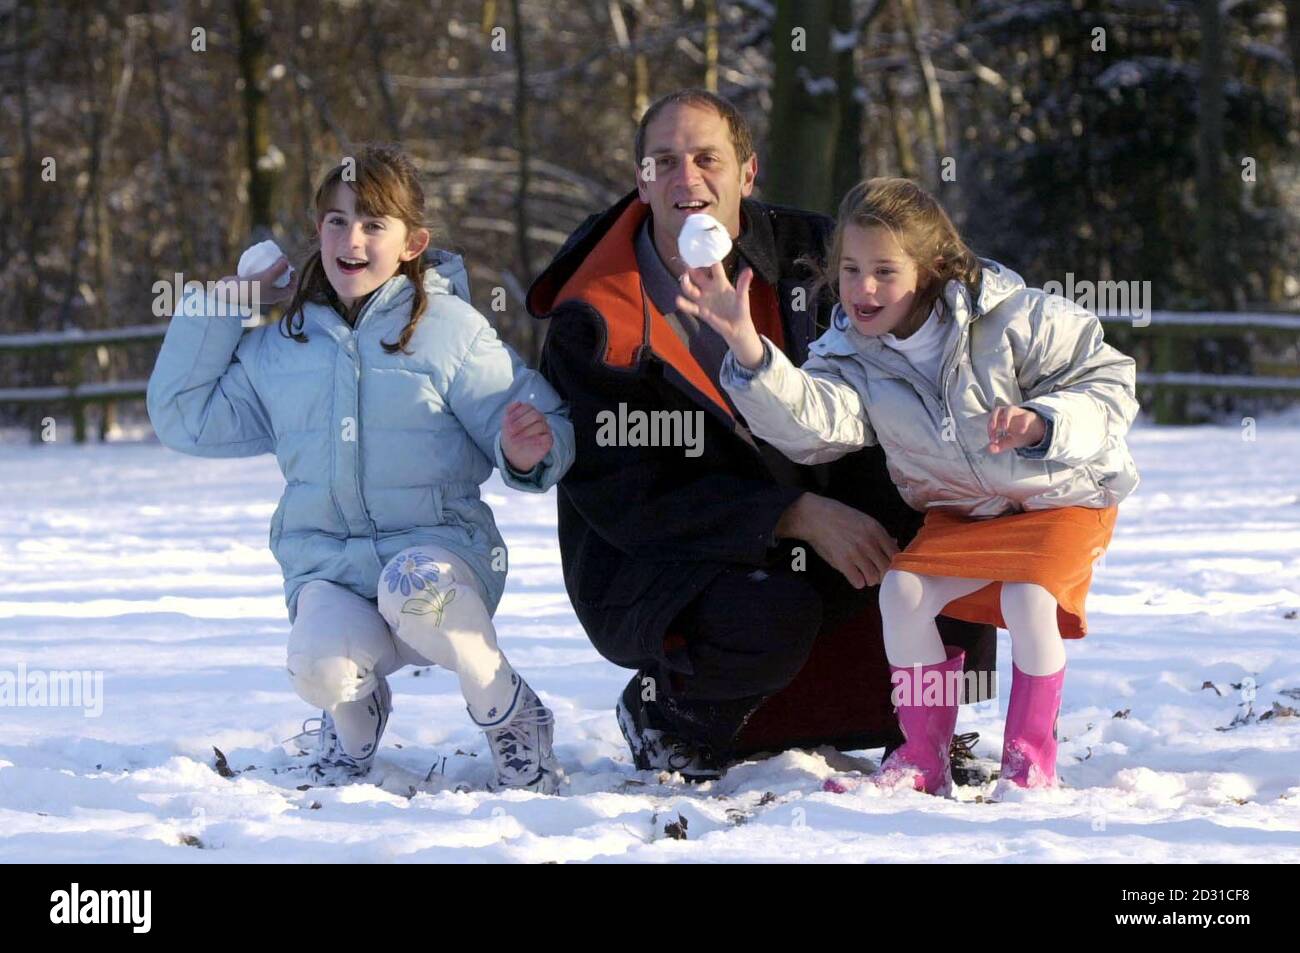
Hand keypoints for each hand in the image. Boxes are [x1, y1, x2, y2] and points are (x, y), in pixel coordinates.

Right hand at [223, 256, 297, 306]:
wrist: (227, 293)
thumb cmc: (249, 288)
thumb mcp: (266, 278)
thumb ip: (278, 270)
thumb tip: (287, 260)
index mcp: (275, 297)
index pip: (290, 290)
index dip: (294, 280)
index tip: (292, 268)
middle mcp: (268, 294)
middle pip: (280, 283)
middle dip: (283, 272)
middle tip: (281, 261)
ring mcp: (258, 289)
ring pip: (268, 278)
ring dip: (271, 269)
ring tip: (271, 258)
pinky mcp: (248, 284)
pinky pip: (257, 275)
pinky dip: (259, 268)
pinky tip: (257, 259)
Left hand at [501, 401, 552, 472]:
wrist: (513, 455)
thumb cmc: (511, 438)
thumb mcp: (506, 424)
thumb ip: (510, 412)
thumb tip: (517, 402)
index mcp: (530, 413)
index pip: (527, 407)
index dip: (517, 414)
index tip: (507, 424)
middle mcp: (539, 419)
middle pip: (535, 415)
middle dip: (521, 423)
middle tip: (511, 433)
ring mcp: (545, 429)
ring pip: (540, 425)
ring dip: (526, 432)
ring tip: (516, 439)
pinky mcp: (548, 440)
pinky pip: (546, 437)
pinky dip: (535, 440)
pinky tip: (526, 443)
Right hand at [675, 264, 764, 367]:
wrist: (737, 328)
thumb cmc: (741, 310)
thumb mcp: (743, 297)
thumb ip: (743, 284)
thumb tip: (749, 270)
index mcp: (720, 282)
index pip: (713, 266)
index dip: (708, 257)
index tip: (702, 248)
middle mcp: (709, 288)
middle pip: (697, 275)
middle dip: (691, 268)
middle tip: (685, 260)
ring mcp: (704, 299)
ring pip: (691, 289)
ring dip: (686, 283)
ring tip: (684, 278)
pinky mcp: (701, 311)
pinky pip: (690, 306)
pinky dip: (684, 304)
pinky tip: (678, 300)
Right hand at [776, 493, 898, 588]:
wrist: (816, 517)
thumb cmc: (841, 518)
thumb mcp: (864, 521)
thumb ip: (880, 534)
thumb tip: (894, 543)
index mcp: (876, 530)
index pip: (896, 554)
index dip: (893, 562)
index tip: (886, 564)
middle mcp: (869, 542)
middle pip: (886, 569)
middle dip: (881, 573)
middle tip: (874, 571)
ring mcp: (856, 553)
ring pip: (874, 578)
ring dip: (869, 579)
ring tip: (862, 573)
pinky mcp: (843, 562)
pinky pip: (859, 582)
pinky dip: (857, 581)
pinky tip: (853, 574)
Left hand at [987, 405, 1046, 453]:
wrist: (1036, 432)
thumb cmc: (1018, 434)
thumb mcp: (1009, 441)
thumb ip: (999, 445)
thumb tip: (990, 449)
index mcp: (1001, 418)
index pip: (992, 419)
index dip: (990, 428)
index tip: (992, 439)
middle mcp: (1008, 413)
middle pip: (998, 410)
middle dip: (994, 418)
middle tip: (993, 429)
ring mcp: (1019, 413)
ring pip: (1010, 409)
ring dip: (1006, 417)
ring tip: (1005, 428)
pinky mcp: (1029, 416)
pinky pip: (1026, 416)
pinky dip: (1023, 422)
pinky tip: (1021, 431)